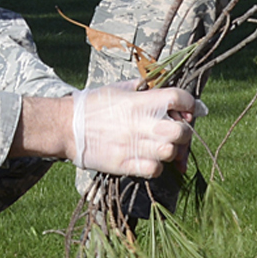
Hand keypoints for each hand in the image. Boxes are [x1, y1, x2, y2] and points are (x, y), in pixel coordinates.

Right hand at [69, 85, 204, 176]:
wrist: (65, 126)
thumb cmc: (92, 105)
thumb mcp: (119, 88)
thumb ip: (143, 89)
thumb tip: (162, 87)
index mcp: (141, 101)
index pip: (180, 98)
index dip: (191, 103)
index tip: (190, 110)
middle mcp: (141, 123)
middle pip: (182, 130)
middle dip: (186, 132)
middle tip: (179, 134)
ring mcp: (134, 145)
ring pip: (171, 152)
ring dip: (171, 151)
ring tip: (163, 148)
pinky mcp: (124, 164)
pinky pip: (154, 169)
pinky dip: (157, 167)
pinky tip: (150, 161)